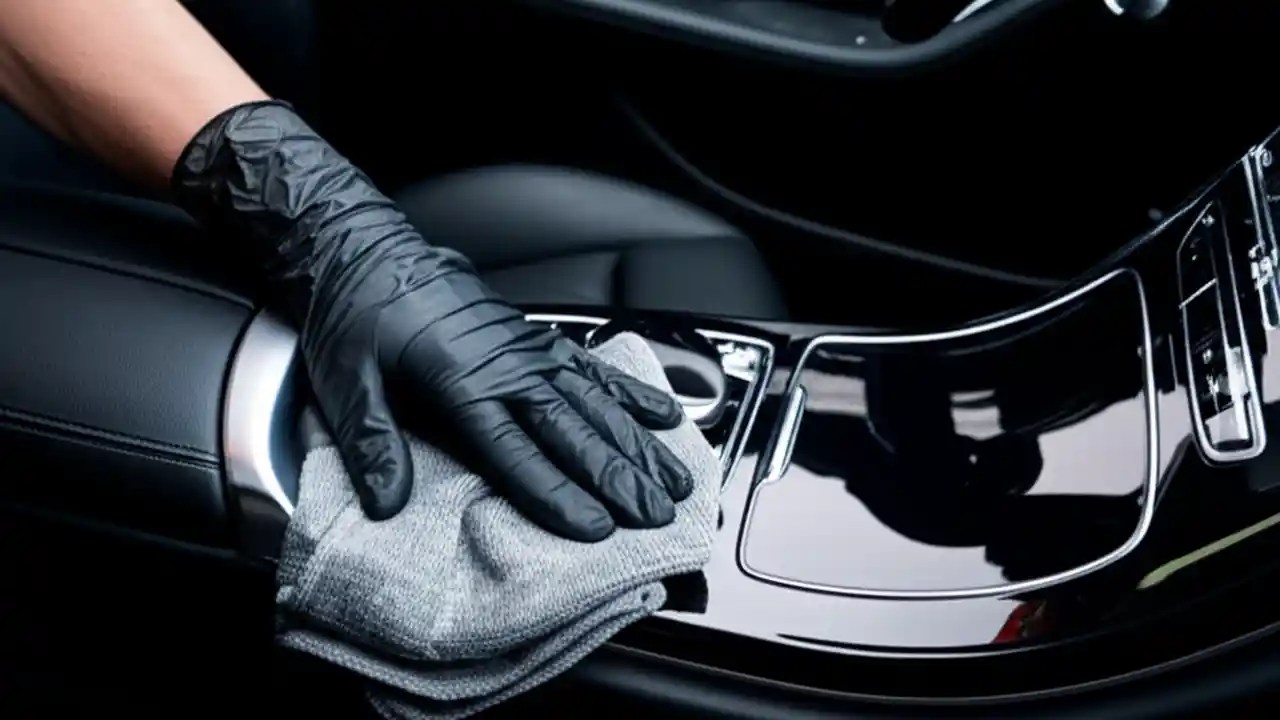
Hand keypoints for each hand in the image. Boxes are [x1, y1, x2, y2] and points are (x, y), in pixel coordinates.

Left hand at [172, 101, 692, 537]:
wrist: (363, 250)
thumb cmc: (354, 312)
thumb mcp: (344, 379)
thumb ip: (371, 441)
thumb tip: (385, 502)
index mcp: (459, 381)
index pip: (516, 451)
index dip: (557, 493)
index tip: (595, 527)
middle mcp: (506, 366)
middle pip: (573, 430)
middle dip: (619, 476)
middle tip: (656, 513)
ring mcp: (528, 350)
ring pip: (597, 403)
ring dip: (638, 443)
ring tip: (673, 479)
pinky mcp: (536, 339)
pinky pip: (595, 369)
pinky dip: (632, 393)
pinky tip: (664, 414)